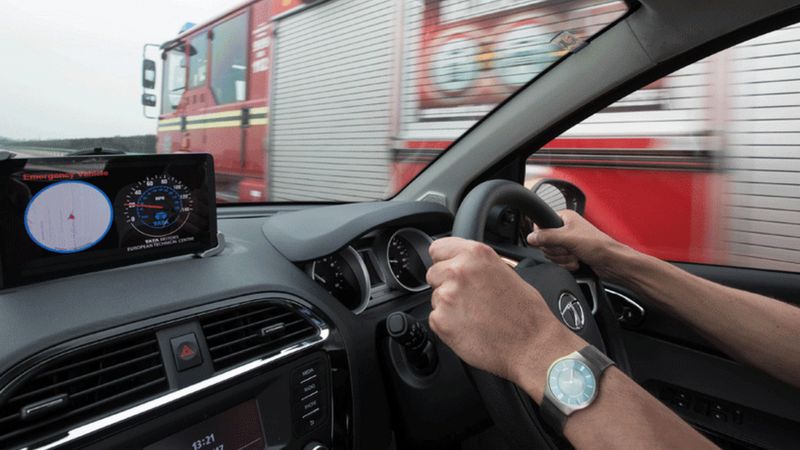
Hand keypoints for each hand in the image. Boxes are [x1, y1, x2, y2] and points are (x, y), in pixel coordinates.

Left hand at [426, 237, 583, 399]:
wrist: (532, 345)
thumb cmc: (526, 313)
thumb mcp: (506, 272)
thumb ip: (478, 265)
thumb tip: (463, 264)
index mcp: (475, 254)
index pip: (438, 248)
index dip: (444, 261)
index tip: (449, 269)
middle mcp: (458, 271)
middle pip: (433, 274)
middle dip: (445, 284)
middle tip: (469, 299)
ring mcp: (447, 296)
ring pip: (435, 297)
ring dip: (448, 306)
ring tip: (475, 316)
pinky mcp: (441, 321)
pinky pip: (436, 319)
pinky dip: (448, 325)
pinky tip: (470, 328)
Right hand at [527, 210, 627, 279]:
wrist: (612, 263)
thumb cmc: (598, 246)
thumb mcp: (569, 239)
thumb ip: (547, 237)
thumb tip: (531, 237)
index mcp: (564, 217)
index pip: (540, 225)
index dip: (545, 237)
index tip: (555, 241)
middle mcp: (565, 229)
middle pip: (545, 242)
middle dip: (557, 251)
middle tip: (570, 249)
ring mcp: (567, 242)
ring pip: (551, 254)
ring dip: (562, 259)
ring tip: (576, 256)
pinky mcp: (570, 254)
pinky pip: (558, 261)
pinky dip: (566, 264)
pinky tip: (577, 262)